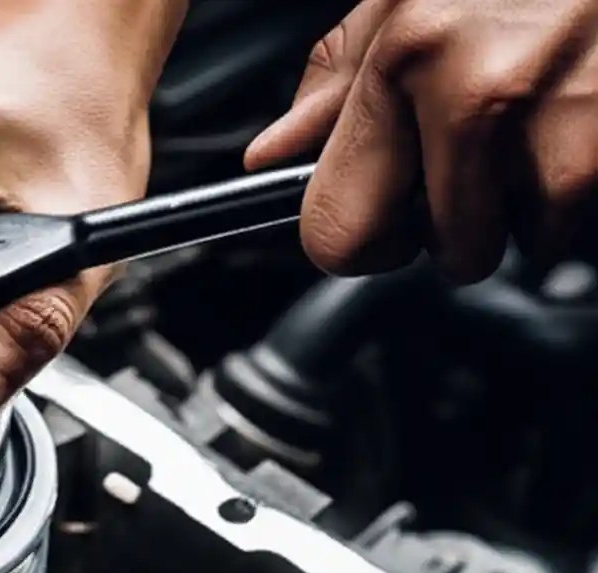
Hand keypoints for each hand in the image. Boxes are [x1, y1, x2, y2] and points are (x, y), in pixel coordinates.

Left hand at [246, 0, 597, 281]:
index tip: (377, 220)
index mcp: (406, 54)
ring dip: (512, 208)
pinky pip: (563, 222)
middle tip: (465, 164)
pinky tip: (566, 124)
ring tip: (525, 125)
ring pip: (508, 243)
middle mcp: (475, 91)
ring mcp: (554, 121)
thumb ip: (340, 79)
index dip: (356, 240)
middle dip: (445, 228)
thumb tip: (275, 155)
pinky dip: (564, 193)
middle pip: (432, 251)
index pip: (337, 228)